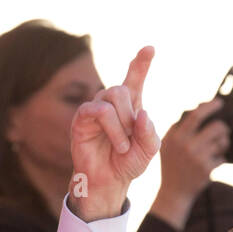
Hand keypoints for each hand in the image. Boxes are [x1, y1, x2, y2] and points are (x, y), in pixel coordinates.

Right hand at [69, 46, 160, 221]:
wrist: (109, 182)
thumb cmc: (127, 164)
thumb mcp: (148, 150)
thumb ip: (150, 132)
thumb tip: (142, 113)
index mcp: (130, 106)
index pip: (134, 79)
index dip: (140, 63)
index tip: (150, 49)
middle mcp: (111, 104)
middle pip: (122, 88)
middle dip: (131, 112)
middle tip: (133, 134)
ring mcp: (95, 109)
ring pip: (111, 96)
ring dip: (123, 123)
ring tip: (124, 146)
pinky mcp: (82, 119)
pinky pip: (99, 110)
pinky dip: (113, 127)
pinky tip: (118, 144)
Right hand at [148, 99, 228, 231]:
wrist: (174, 192)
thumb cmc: (173, 165)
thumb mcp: (168, 144)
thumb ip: (179, 127)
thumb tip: (200, 106)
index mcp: (176, 137)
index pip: (196, 116)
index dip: (210, 106)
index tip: (219, 103)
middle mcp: (186, 146)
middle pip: (216, 127)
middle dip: (223, 128)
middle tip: (223, 131)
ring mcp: (197, 158)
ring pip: (222, 142)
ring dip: (223, 143)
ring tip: (218, 148)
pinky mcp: (206, 169)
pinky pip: (222, 158)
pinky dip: (220, 159)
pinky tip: (212, 164)